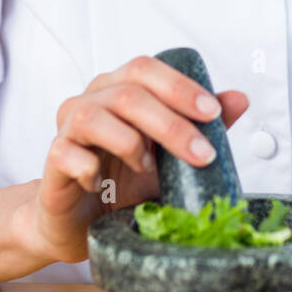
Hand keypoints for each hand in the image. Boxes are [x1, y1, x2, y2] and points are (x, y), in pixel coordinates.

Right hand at [14, 55, 248, 266]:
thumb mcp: (171, 155)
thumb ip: (201, 125)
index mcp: (120, 88)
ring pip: (94, 116)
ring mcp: (68, 128)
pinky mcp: (52, 160)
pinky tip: (102, 183)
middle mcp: (91, 100)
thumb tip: (240, 98)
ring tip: (147, 168)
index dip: (180, 87)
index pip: (146, 69)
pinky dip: (90, 168)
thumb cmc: (125, 180)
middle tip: (201, 155)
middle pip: (127, 93)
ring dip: (130, 143)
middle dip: (171, 123)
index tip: (213, 113)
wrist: (81, 221)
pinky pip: (66, 153)